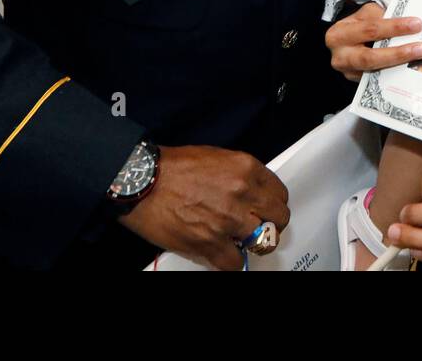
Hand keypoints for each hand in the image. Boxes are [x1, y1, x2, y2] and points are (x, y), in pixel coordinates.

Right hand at [118, 145, 289, 270]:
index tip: (267, 210)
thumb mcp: (216, 157)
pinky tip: (225, 256)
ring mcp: (227, 221)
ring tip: (242, 242)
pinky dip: (232, 263)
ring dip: (254, 245)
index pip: (279, 193)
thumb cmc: (173, 166)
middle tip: (259, 228)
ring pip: (263, 242)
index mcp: (246, 168)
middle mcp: (242, 194)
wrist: (142, 180)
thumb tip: (251, 192)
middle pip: (278, 218)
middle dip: (271, 225)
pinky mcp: (209, 243)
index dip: (274, 204)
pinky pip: (234, 263)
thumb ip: (239, 175)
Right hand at [325, 2, 421, 81]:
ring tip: (419, 56)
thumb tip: (410, 25)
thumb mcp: (366, 14)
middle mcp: (341, 55)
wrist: (344, 42)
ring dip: (399, 63)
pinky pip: (378, 78)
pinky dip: (395, 72)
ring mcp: (348, 71)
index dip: (395, 27)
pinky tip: (410, 67)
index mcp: (340, 33)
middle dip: (398, 52)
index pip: (370, 29)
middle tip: (421, 47)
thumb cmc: (359, 25)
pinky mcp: (357, 81)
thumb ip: (382, 17)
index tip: (417, 24)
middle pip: (370, 56)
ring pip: (375, 70)